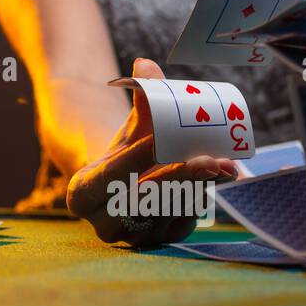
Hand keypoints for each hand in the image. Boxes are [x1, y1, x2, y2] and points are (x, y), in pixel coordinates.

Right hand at [66, 58, 236, 246]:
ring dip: (198, 188)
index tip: (158, 140)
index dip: (134, 160)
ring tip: (224, 165)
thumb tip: (146, 64)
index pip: (109, 177)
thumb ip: (141, 97)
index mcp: (81, 195)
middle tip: (209, 158)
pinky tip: (218, 180)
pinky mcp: (162, 242)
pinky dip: (202, 199)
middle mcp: (103, 224)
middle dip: (179, 178)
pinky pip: (184, 221)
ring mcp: (133, 238)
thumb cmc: (128, 147)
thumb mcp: (131, 125)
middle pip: (143, 200)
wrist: (133, 182)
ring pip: (168, 212)